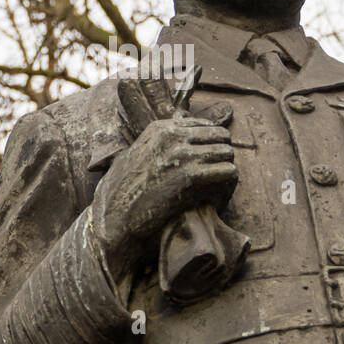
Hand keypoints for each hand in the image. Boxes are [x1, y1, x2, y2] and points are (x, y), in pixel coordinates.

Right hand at [91, 116, 236, 279]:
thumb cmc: (125, 193)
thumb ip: (158, 145)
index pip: (207, 125)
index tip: (209, 165)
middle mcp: (172, 136)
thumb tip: (179, 141)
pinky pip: (228, 172)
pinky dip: (227, 188)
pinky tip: (217, 200)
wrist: (115, 217)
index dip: (213, 146)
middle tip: (217, 179)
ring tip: (218, 191)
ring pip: (227, 154)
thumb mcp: (137, 156)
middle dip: (222, 157)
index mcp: (161, 128)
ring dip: (227, 173)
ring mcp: (181, 154)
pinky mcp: (190, 176)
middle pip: (221, 137)